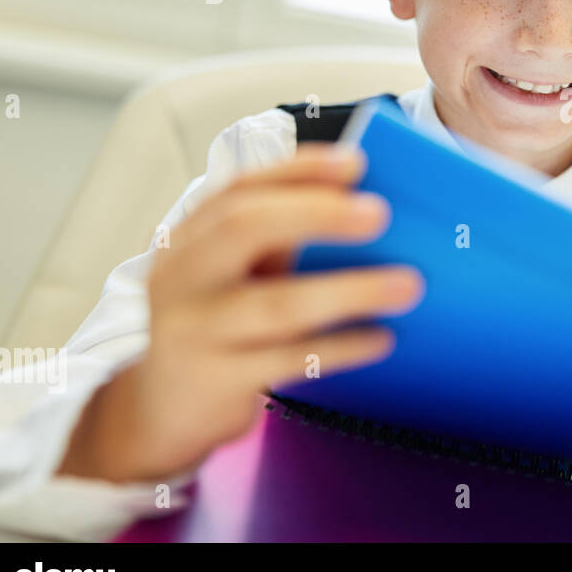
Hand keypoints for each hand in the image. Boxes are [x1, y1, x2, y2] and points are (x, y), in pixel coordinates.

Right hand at [58, 142, 422, 482]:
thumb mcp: (233, 274)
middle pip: (243, 228)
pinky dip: (342, 346)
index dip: (298, 170)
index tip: (356, 162)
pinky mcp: (215, 381)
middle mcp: (181, 275)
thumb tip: (364, 209)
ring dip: (350, 290)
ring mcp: (193, 329)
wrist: (163, 410)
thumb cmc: (219, 325)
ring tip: (408, 285)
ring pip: (277, 303)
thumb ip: (278, 241)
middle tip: (380, 213)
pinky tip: (381, 338)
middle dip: (317, 214)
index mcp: (189, 237)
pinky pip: (290, 359)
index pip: (240, 188)